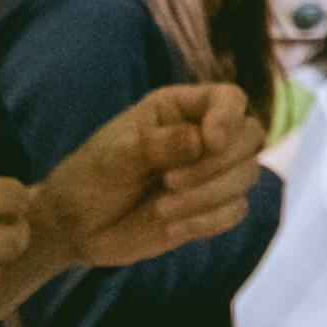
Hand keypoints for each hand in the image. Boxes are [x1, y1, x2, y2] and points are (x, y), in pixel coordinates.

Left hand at [33, 81, 265, 267]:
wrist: (77, 227)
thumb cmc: (89, 180)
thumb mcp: (114, 158)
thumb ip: (157, 145)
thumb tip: (202, 140)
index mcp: (178, 109)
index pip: (229, 98)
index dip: (228, 118)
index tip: (210, 143)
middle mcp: (202, 135)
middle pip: (249, 137)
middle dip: (216, 164)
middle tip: (169, 182)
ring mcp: (210, 172)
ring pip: (247, 175)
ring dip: (208, 195)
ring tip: (161, 209)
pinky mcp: (210, 206)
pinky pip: (236, 210)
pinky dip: (209, 220)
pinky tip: (172, 227)